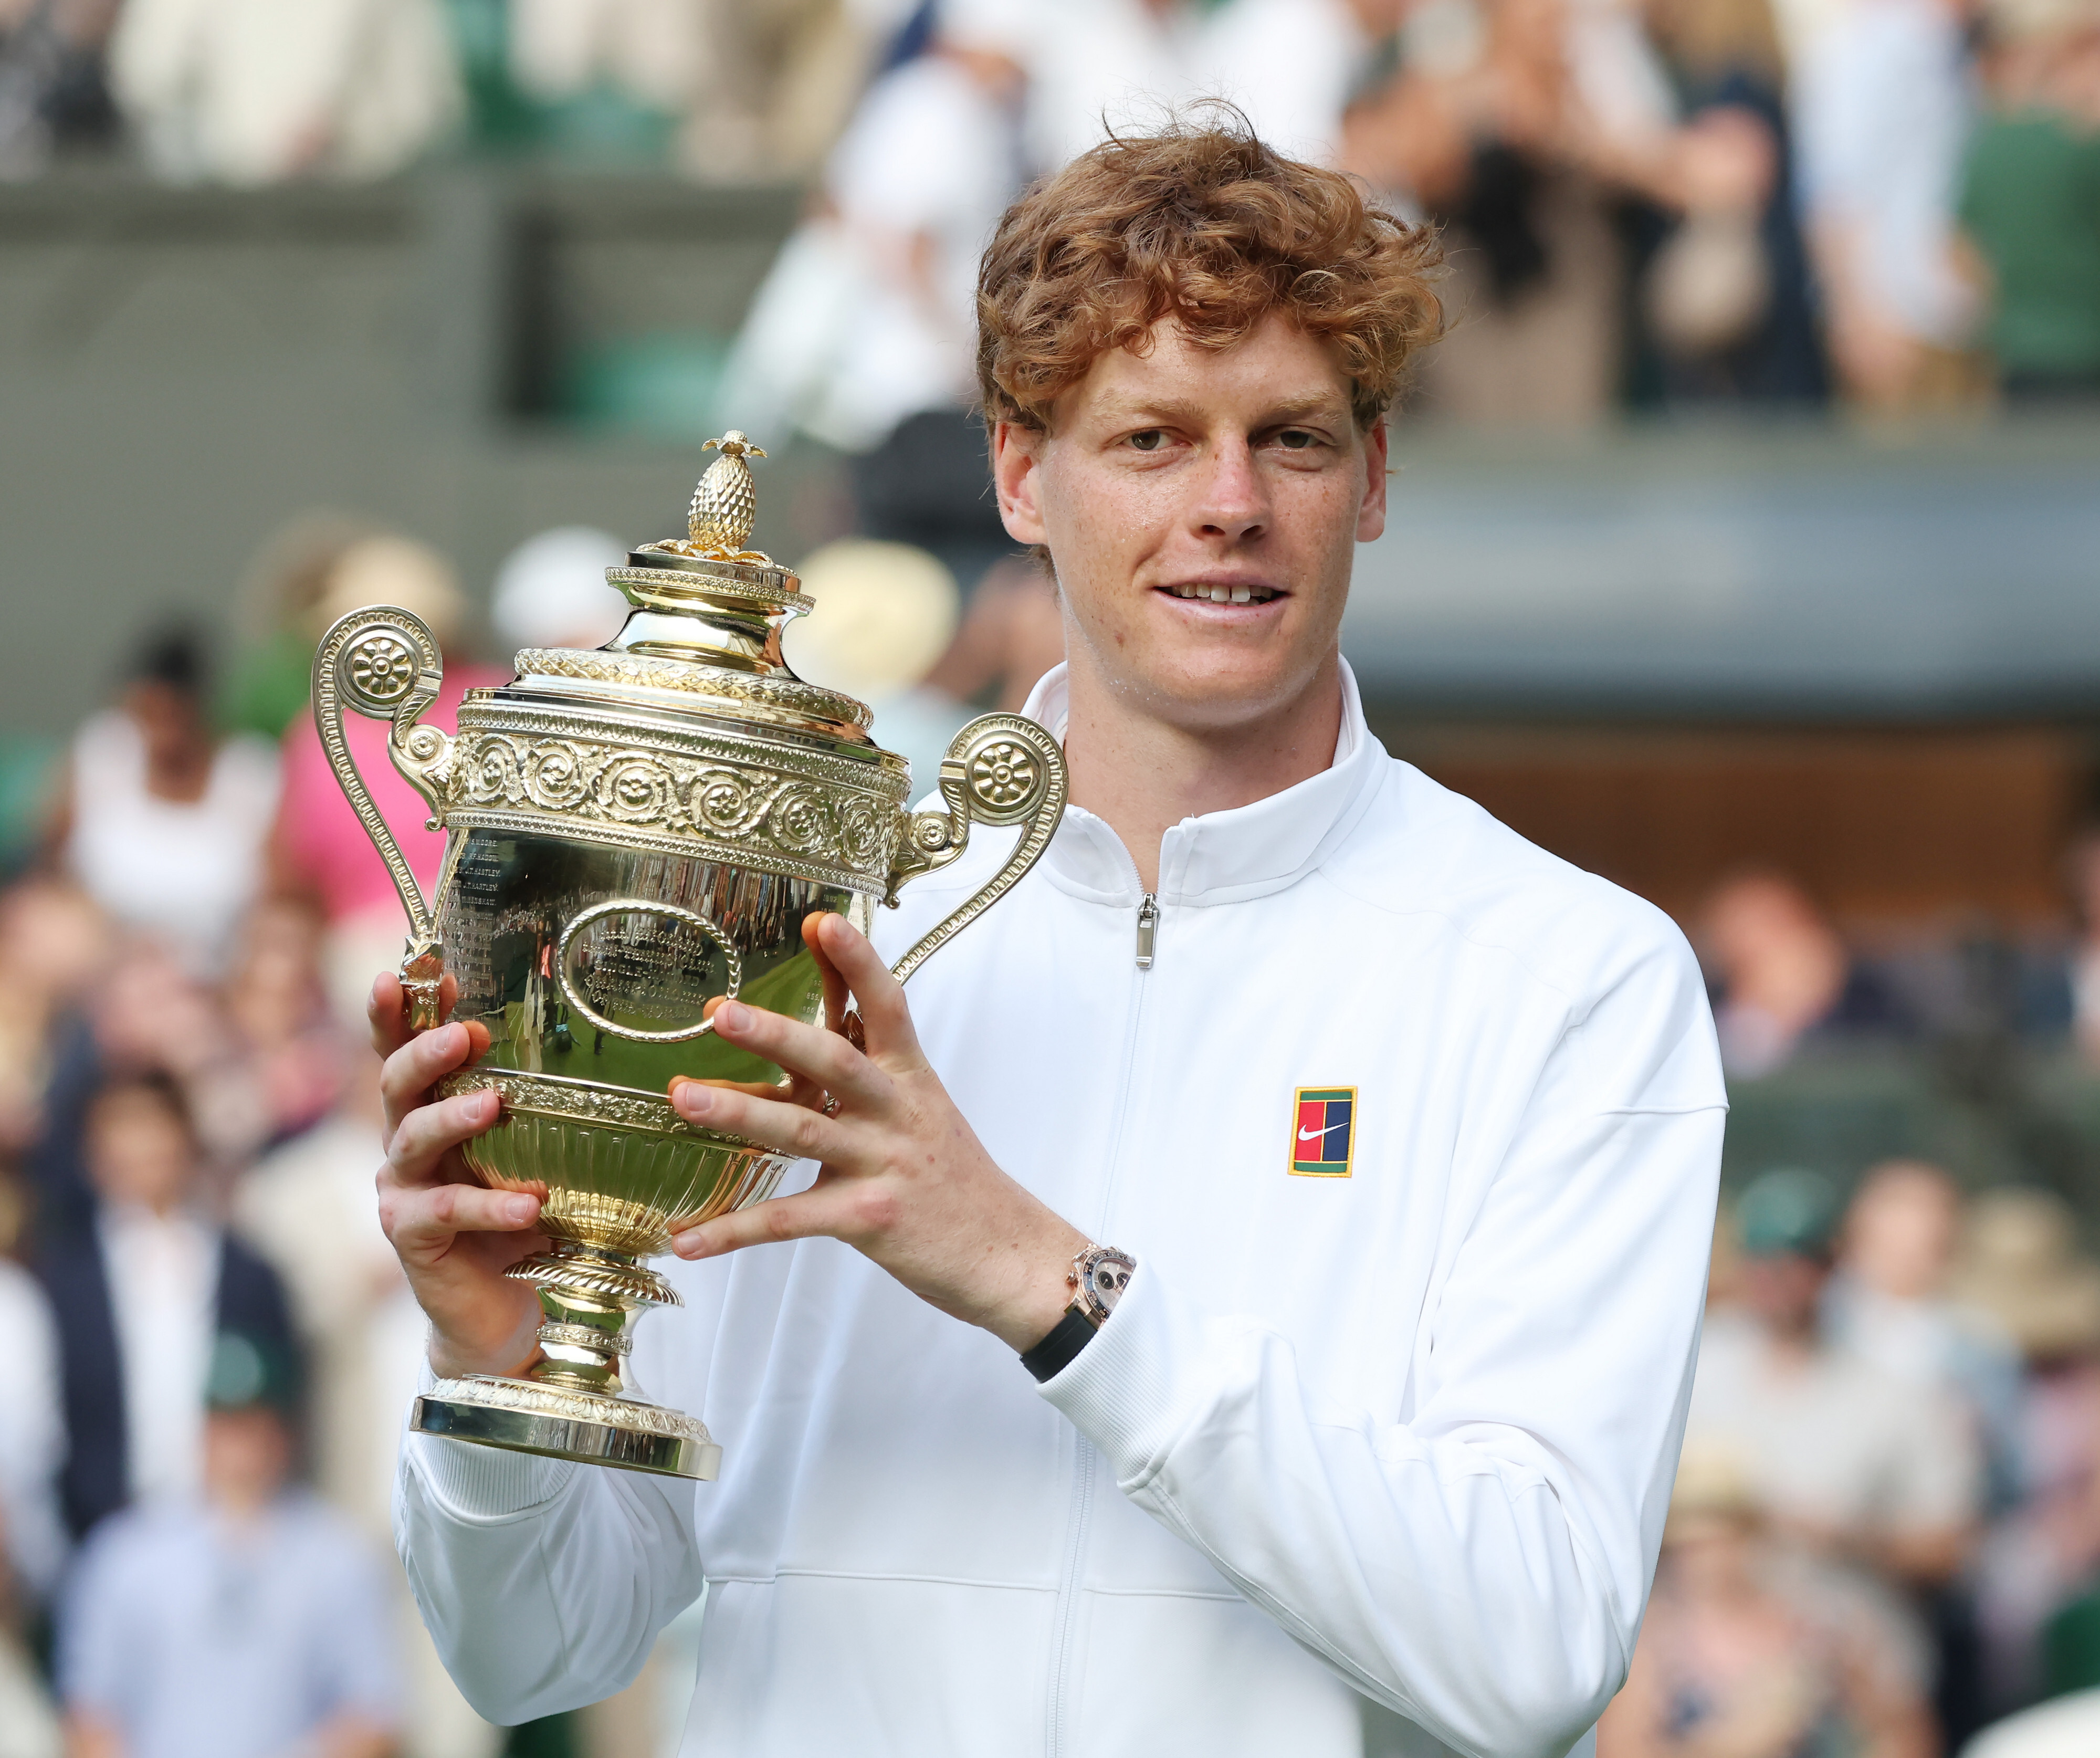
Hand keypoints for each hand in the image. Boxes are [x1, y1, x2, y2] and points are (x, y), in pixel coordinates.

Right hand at [370, 972, 544, 1379]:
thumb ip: (552, 1110)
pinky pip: (445, 1212)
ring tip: (495, 1105)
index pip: (406, 1050)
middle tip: (465, 1034)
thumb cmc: (529, 1220)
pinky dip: (489, 1205)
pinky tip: (529, 1204)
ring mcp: (404, 1190)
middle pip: (396, 1082)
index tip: (421, 971)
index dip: (406, 1011)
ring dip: (453, 1117)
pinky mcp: (414, 1238)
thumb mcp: (541, 1153)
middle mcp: (408, 1143)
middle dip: (425, 1051)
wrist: (508, 1311)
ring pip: (412, 1139)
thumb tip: (620, 1051)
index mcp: (435, 1111)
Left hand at [667, 914, 1086, 1352]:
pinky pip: (790, 1221)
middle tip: (721, 1012)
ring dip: (739, 1113)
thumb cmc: (952, 1176)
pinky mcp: (868, 1217)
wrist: (1004, 1252)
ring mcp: (883, 1164)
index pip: (887, 1007)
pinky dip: (735, 1230)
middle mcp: (896, 1112)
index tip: (823, 922)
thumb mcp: (921, 1109)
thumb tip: (839, 1011)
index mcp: (910, 1078)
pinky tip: (689, 1239)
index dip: (858, 964)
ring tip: (683, 1097)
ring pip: (803, 1131)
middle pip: (835, 1061)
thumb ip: (874, 1065)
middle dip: (777, 1034)